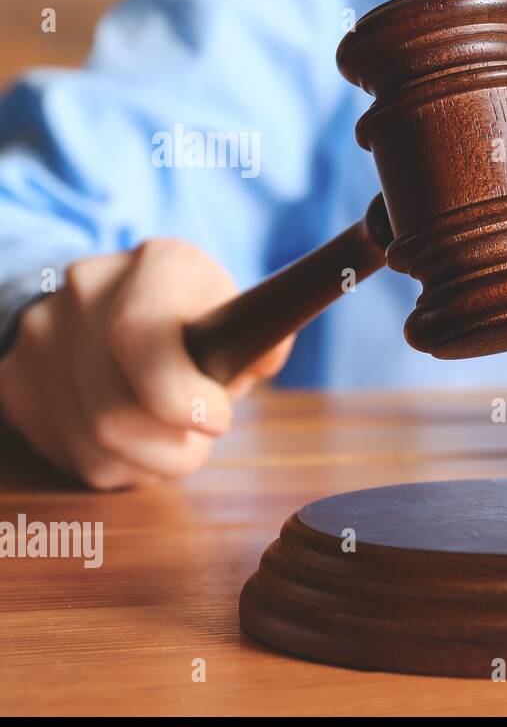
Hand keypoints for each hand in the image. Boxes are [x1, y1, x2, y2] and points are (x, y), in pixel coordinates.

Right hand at [0, 239, 292, 489]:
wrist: (113, 306)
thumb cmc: (196, 320)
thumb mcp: (236, 316)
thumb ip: (259, 339)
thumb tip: (261, 356)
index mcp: (159, 264)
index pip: (139, 337)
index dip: (183, 399)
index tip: (218, 418)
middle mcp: (87, 289)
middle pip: (115, 414)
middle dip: (174, 448)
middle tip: (199, 438)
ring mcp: (41, 334)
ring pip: (94, 445)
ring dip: (149, 461)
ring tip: (172, 438)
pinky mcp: (16, 380)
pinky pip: (71, 453)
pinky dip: (117, 462)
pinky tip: (137, 437)